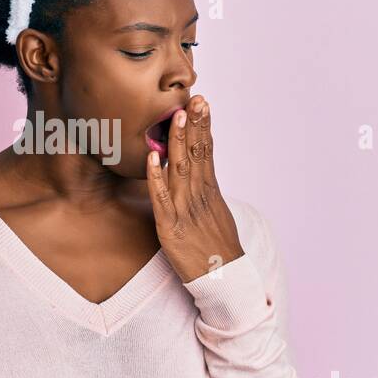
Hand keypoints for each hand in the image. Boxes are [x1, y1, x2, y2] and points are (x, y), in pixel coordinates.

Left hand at [144, 94, 244, 282]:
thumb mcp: (216, 210)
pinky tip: (153, 159)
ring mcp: (185, 209)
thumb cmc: (217, 246)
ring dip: (179, 142)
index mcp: (209, 190)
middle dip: (196, 125)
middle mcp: (199, 195)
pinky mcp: (171, 227)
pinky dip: (157, 178)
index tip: (201, 102)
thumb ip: (205, 187)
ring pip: (181, 170)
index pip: (206, 150)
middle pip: (197, 154)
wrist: (224, 278)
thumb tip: (200, 166)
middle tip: (195, 99)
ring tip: (177, 116)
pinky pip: (161, 199)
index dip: (203, 125)